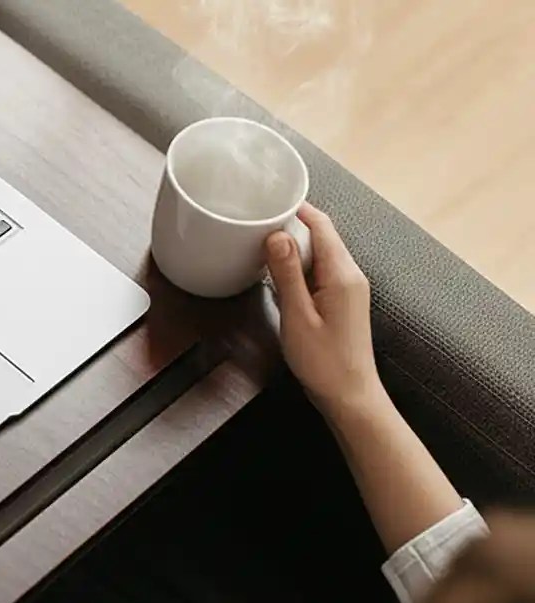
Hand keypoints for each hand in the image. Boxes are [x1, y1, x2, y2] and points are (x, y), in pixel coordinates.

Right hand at [265, 203, 383, 415]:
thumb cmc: (325, 362)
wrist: (350, 395)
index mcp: (342, 274)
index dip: (298, 209)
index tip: (271, 201)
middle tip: (258, 224)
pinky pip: (320, 271)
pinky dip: (300, 266)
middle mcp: (350, 275)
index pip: (322, 225)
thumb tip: (277, 236)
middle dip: (291, 227)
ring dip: (294, 248)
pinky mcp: (342, 300)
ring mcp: (348, 288)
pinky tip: (280, 275)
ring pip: (320, 253)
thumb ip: (287, 273)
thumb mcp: (298, 316)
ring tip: (263, 246)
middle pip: (322, 235)